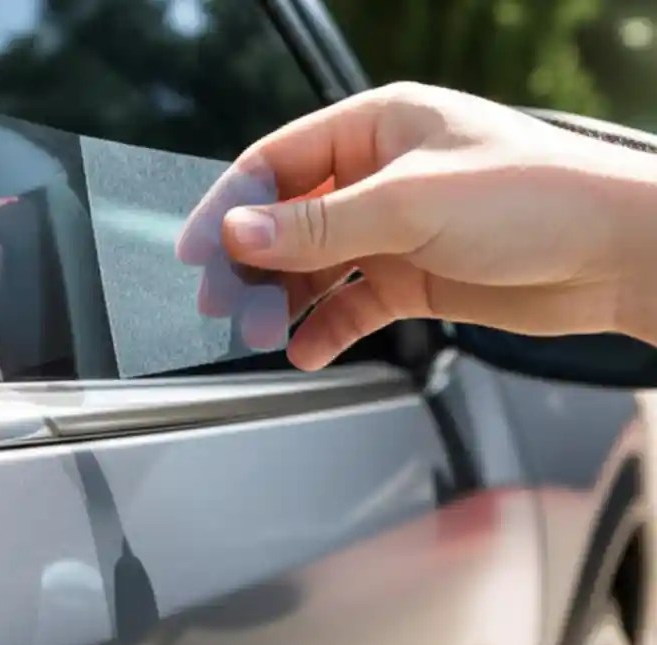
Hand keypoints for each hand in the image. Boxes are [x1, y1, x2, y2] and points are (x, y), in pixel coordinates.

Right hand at [181, 82, 656, 370]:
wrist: (622, 255)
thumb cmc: (538, 199)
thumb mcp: (411, 203)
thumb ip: (318, 223)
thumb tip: (237, 231)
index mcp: (374, 127)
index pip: (276, 161)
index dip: (229, 205)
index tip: (197, 254)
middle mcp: (378, 174)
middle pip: (286, 218)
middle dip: (253, 264)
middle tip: (226, 306)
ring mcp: (394, 229)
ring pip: (314, 265)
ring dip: (285, 302)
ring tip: (266, 336)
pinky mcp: (414, 276)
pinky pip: (350, 303)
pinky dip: (326, 327)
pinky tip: (307, 349)